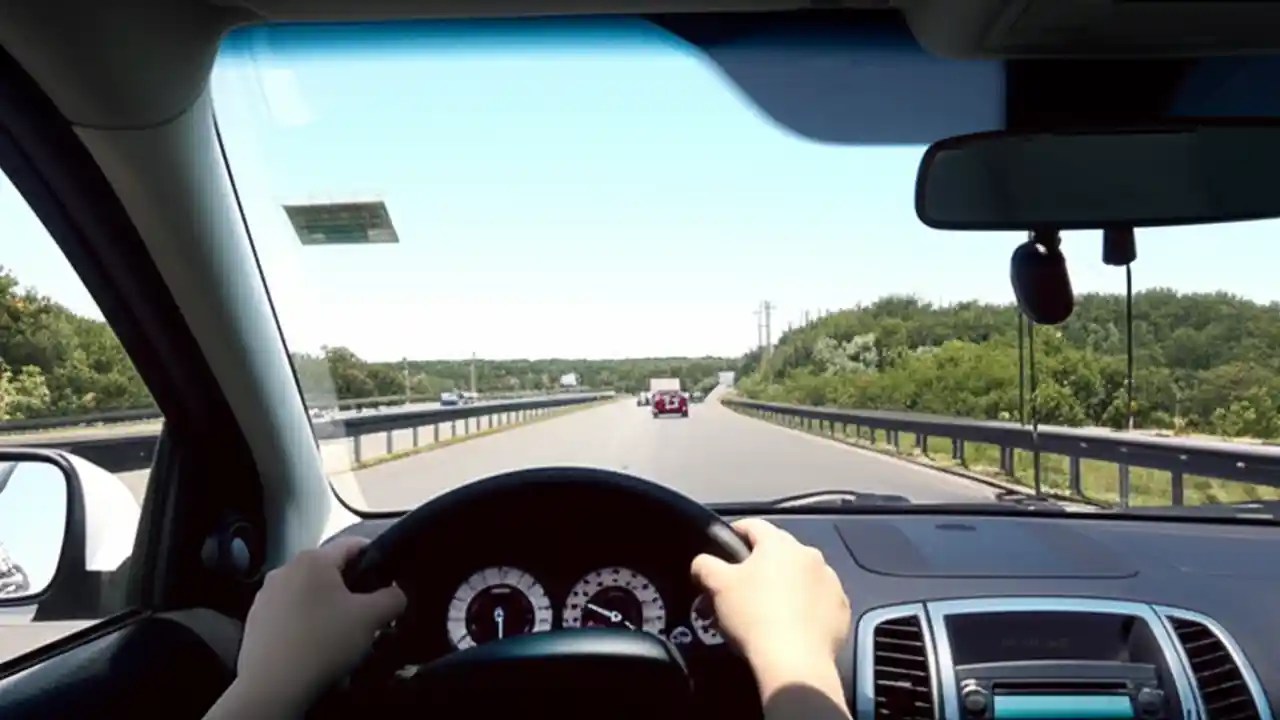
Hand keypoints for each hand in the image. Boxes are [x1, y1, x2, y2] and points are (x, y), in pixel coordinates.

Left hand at [236, 537, 406, 706]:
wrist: (272, 686)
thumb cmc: (325, 641)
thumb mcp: (371, 618)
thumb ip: (392, 598)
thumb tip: (394, 593)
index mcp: (313, 559)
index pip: (353, 545)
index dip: (375, 557)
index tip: (387, 581)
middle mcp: (285, 569)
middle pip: (328, 571)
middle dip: (349, 589)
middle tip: (365, 616)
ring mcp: (265, 595)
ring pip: (307, 594)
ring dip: (325, 608)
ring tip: (337, 636)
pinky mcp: (254, 620)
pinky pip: (288, 614)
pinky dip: (304, 624)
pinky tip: (312, 647)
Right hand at [690, 519, 849, 674]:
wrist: (794, 662)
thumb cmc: (754, 617)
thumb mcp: (717, 586)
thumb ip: (705, 565)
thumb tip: (702, 562)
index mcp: (779, 544)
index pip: (753, 525)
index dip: (735, 532)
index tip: (726, 545)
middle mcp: (809, 555)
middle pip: (779, 552)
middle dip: (762, 564)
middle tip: (743, 585)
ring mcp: (830, 581)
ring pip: (802, 576)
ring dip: (787, 584)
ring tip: (770, 608)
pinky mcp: (841, 608)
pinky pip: (819, 600)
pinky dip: (807, 607)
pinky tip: (793, 625)